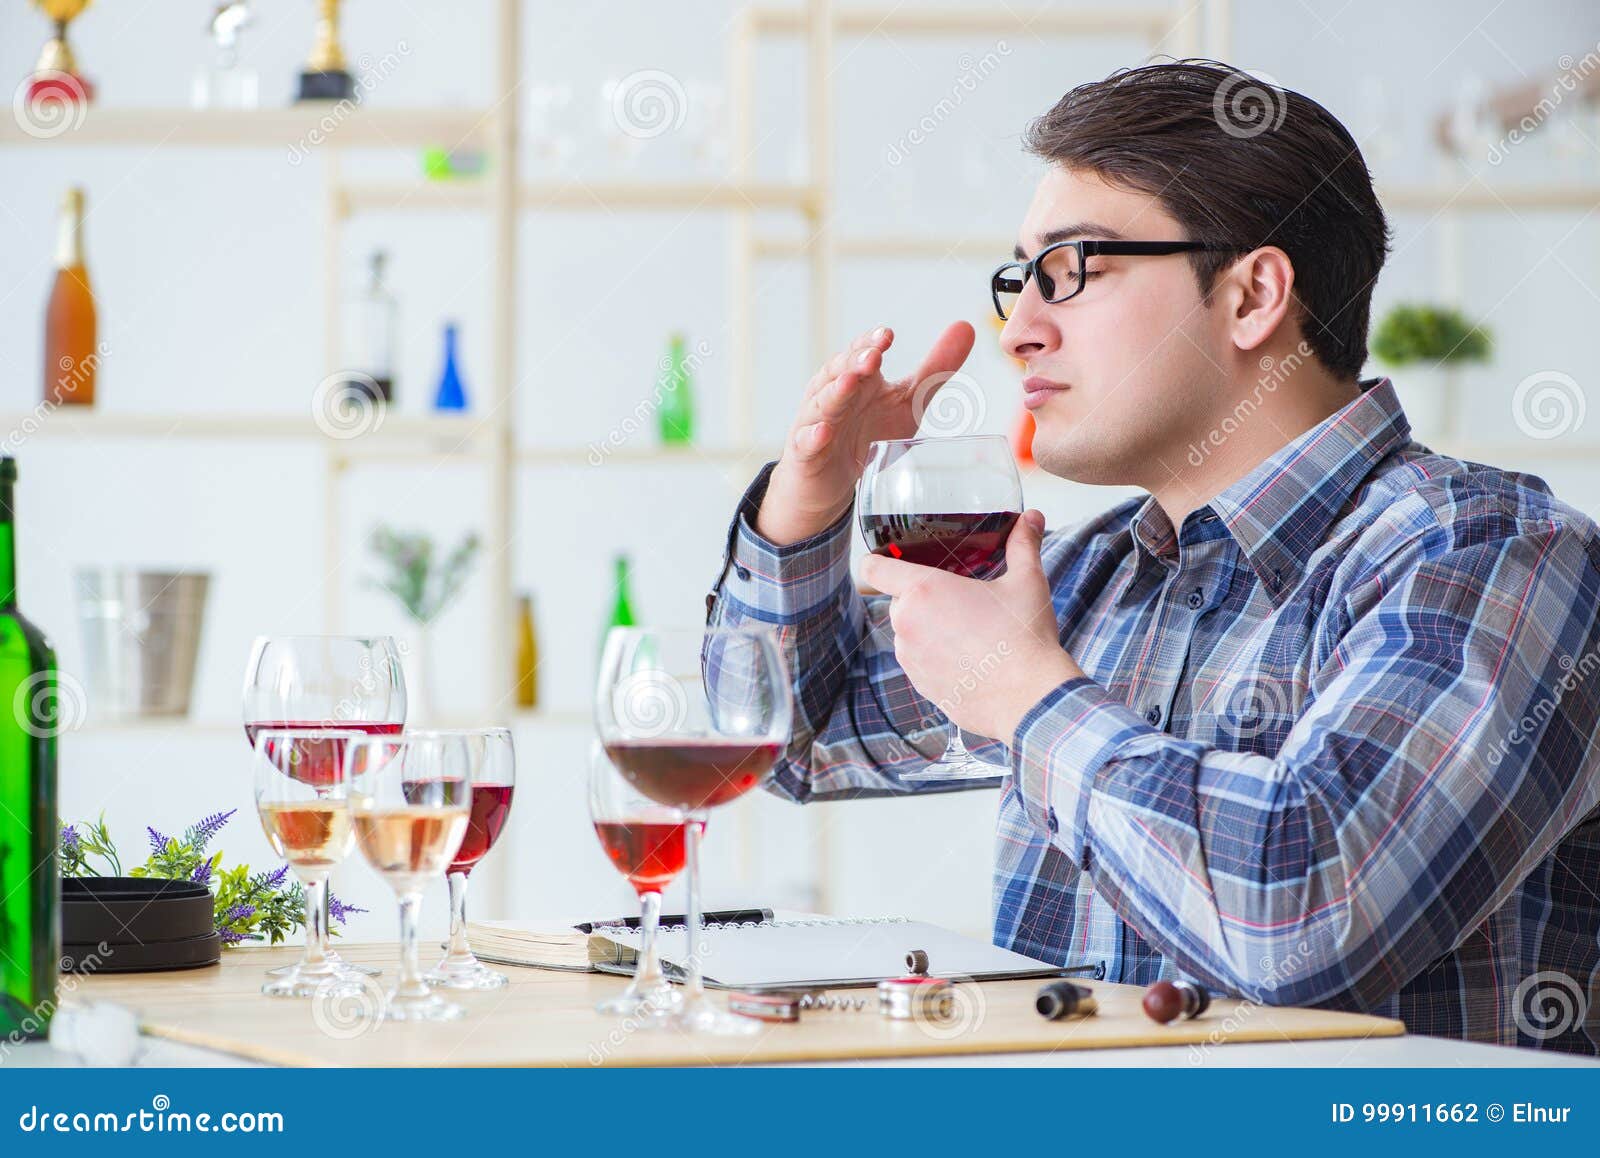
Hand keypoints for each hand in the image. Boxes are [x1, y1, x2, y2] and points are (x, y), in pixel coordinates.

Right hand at [756, 321, 976, 545]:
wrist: (829, 480)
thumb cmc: (868, 434)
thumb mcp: (906, 402)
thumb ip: (934, 370)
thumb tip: (966, 326)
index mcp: (857, 378)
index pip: (860, 353)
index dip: (871, 343)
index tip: (888, 336)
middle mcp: (832, 394)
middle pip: (839, 372)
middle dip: (855, 362)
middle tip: (874, 356)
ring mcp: (816, 423)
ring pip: (823, 403)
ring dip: (835, 392)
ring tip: (850, 382)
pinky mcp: (807, 455)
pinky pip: (807, 443)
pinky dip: (814, 437)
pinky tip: (823, 432)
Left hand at [858, 509, 1082, 742]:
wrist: (1030, 698)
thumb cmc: (1024, 638)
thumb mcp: (1026, 582)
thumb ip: (1023, 545)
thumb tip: (1032, 518)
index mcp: (923, 591)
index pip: (873, 569)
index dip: (877, 561)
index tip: (889, 561)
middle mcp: (907, 625)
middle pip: (898, 601)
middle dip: (922, 597)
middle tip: (956, 598)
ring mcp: (911, 660)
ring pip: (908, 633)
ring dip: (928, 629)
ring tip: (967, 631)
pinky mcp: (921, 687)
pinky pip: (919, 663)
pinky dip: (936, 658)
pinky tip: (969, 659)